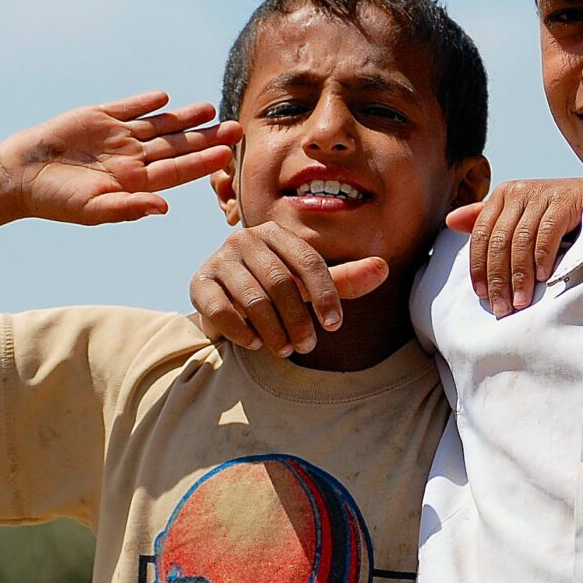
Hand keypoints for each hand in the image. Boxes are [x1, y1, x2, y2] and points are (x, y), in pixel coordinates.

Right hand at [0, 90, 236, 224]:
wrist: (19, 176)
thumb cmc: (56, 201)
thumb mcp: (93, 209)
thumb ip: (129, 208)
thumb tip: (163, 208)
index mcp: (136, 182)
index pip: (178, 171)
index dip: (203, 162)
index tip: (228, 154)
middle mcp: (133, 158)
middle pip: (178, 145)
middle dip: (207, 137)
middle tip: (238, 127)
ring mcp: (118, 136)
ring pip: (159, 124)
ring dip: (185, 117)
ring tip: (210, 108)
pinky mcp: (99, 117)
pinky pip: (128, 107)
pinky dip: (145, 102)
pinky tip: (165, 98)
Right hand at [189, 222, 388, 354]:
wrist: (221, 303)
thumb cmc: (273, 291)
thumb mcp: (308, 286)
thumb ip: (344, 280)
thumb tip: (383, 267)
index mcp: (275, 233)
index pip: (308, 262)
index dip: (326, 295)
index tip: (334, 326)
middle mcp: (244, 239)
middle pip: (281, 282)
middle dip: (298, 320)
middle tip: (307, 347)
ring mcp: (218, 259)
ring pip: (253, 298)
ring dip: (273, 330)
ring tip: (284, 349)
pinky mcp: (199, 283)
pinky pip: (222, 309)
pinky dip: (242, 331)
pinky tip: (254, 343)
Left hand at [448, 178, 582, 315]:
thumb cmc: (554, 213)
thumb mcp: (520, 216)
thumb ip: (487, 220)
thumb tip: (451, 221)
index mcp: (502, 196)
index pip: (481, 234)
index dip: (479, 266)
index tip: (482, 295)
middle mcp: (518, 192)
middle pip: (499, 241)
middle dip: (499, 279)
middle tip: (502, 308)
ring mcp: (541, 195)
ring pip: (521, 241)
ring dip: (520, 276)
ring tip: (521, 302)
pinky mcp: (563, 202)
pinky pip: (547, 233)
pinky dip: (542, 257)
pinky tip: (543, 278)